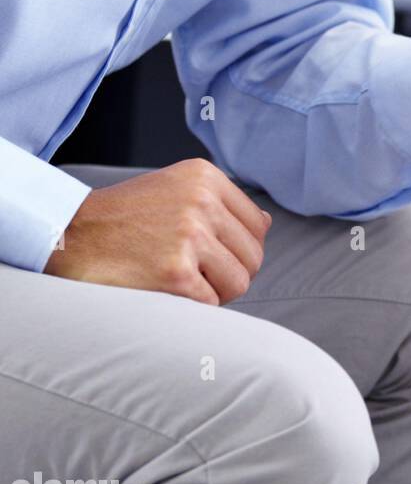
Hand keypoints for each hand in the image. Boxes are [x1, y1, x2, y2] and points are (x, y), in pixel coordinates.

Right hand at [43, 158, 271, 304]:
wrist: (71, 235)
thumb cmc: (124, 216)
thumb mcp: (175, 187)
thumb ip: (221, 202)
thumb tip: (265, 224)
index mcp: (205, 176)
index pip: (257, 224)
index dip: (241, 248)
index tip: (217, 255)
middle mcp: (202, 201)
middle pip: (253, 255)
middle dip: (232, 272)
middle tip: (200, 275)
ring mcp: (190, 236)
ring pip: (239, 281)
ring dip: (217, 292)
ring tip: (187, 284)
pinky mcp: (176, 273)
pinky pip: (212, 303)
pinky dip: (195, 307)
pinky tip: (171, 294)